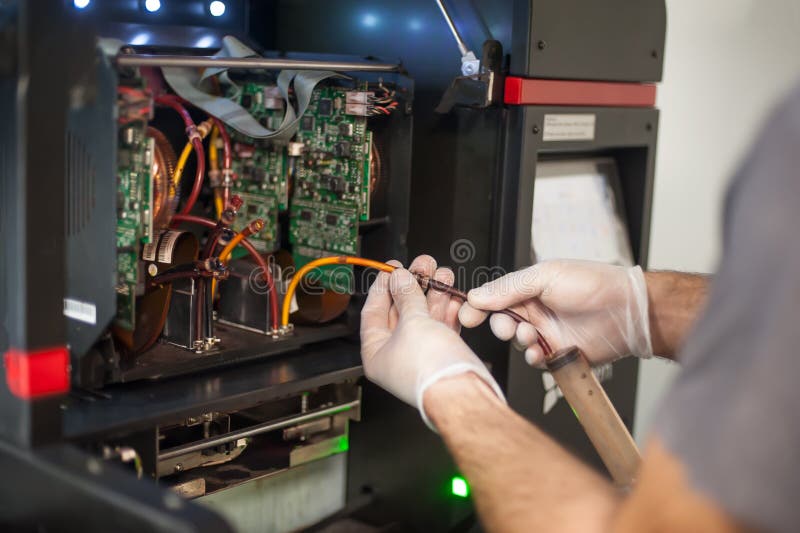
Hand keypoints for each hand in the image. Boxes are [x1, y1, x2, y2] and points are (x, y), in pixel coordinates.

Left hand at [361, 255, 504, 427]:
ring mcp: (419, 355)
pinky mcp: (442, 356)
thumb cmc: (430, 370)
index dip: (383, 286)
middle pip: (401, 311)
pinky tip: (453, 296)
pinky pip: (441, 327)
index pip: (373, 311)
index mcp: (375, 353)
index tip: (391, 268)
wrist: (462, 392)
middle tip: (422, 265)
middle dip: (414, 285)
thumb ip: (406, 294)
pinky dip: (447, 311)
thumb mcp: (412, 321)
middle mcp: (395, 355)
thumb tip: (400, 278)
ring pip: (424, 316)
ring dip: (434, 293)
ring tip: (442, 274)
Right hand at [459, 260, 651, 366]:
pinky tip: (538, 351)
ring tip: (531, 336)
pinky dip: (532, 357)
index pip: (494, 298)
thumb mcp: (545, 276)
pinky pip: (534, 360)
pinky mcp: (558, 353)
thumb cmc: (593, 284)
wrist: (627, 311)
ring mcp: (546, 333)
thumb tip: (477, 296)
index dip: (478, 307)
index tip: (466, 316)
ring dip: (518, 340)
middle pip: (501, 321)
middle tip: (508, 325)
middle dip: (500, 325)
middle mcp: (536, 311)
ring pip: (516, 342)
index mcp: (530, 289)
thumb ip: (508, 288)